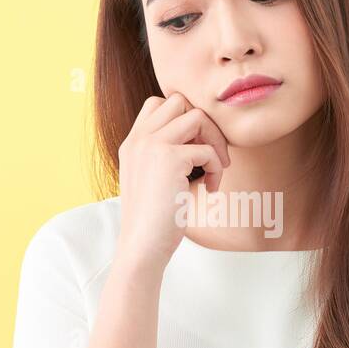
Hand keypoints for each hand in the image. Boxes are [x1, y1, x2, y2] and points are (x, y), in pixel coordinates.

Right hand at [116, 92, 230, 269]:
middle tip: (210, 153)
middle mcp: (139, 138)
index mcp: (132, 142)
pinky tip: (210, 189)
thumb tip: (200, 140)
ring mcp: (152, 145)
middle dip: (203, 124)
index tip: (194, 147)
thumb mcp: (152, 179)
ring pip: (197, 116)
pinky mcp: (170, 159)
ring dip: (215, 140)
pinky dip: (216, 169)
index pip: (159, 103)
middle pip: (179, 101)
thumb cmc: (153, 220)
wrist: (142, 246)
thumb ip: (164, 155)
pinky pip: (208, 150)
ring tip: (216, 168)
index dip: (184, 119)